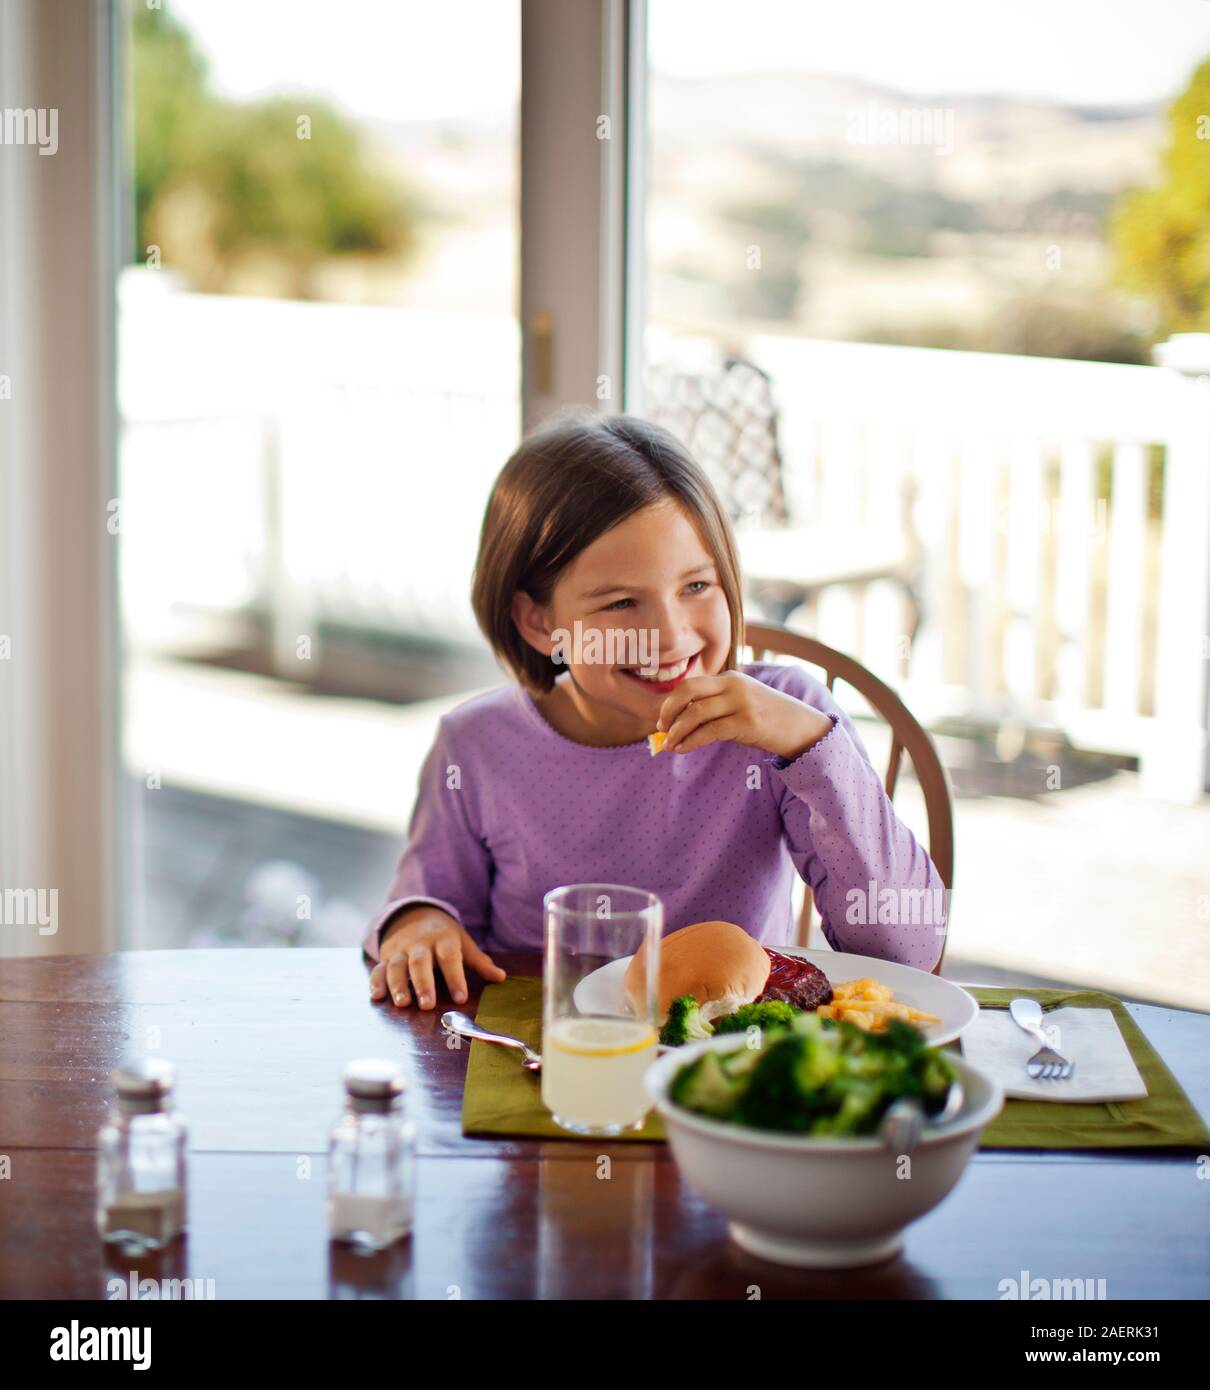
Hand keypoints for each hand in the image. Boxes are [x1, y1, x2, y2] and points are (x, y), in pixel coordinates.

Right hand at [368, 907, 505, 1009]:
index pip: (450, 957)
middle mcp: (420, 943)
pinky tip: (377, 996)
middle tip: (427, 1005)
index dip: (455, 977)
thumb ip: (479, 962)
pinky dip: (376, 982)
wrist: (414, 913)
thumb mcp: (462, 942)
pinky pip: (378, 968)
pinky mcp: (386, 957)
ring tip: (402, 1003)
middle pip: (420, 961)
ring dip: (397, 984)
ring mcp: (401, 950)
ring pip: (396, 966)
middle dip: (423, 983)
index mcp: (443, 939)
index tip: (461, 998)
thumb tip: (501, 977)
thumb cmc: (443, 934)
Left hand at [657, 671, 834, 761]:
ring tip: (669, 745)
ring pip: (697, 713)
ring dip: (678, 731)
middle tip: (661, 728)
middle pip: (689, 692)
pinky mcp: (748, 723)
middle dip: (669, 711)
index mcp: (730, 678)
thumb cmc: (765, 719)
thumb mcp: (740, 704)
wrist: (800, 727)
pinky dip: (691, 741)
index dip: (672, 702)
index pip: (691, 684)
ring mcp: (742, 703)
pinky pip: (710, 731)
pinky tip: (683, 750)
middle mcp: (734, 686)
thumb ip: (715, 707)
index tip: (662, 719)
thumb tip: (680, 723)